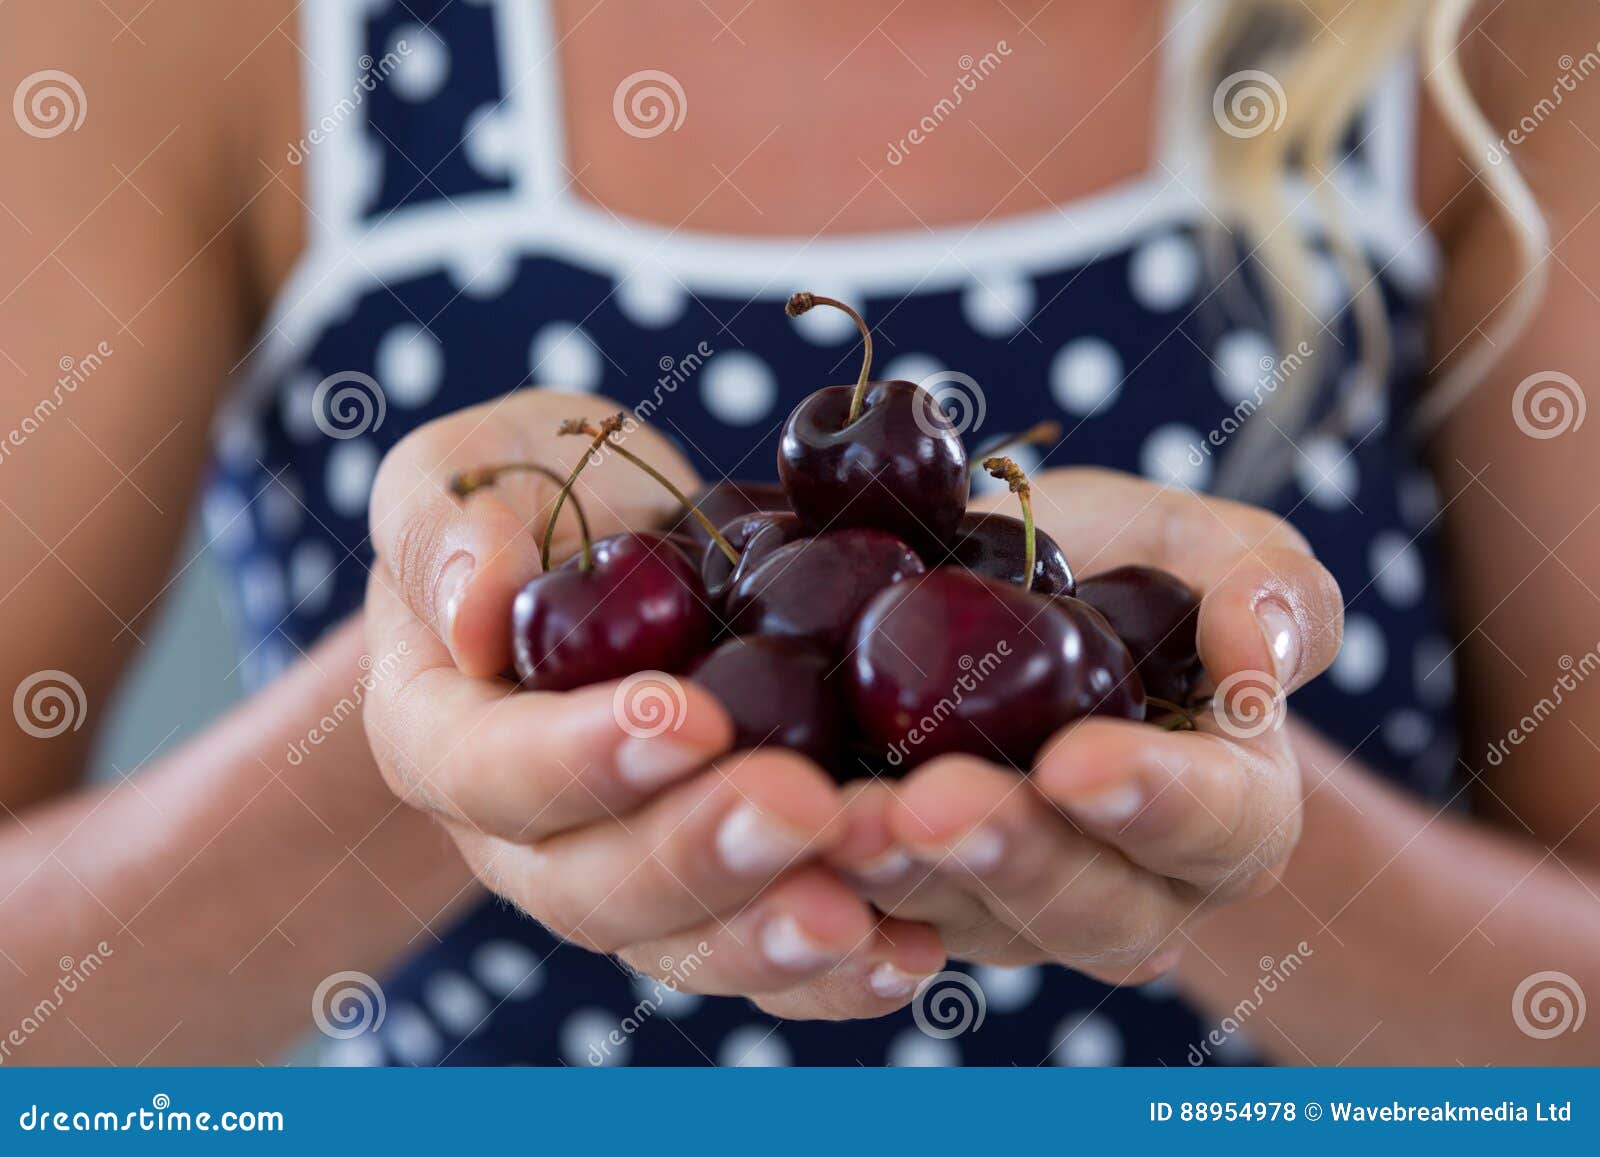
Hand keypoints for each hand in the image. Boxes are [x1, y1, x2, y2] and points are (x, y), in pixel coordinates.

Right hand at [362, 391, 941, 1016]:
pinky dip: (839, 970)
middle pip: (591, 888)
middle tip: (803, 809)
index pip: (488, 770)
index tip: (688, 717)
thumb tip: (478, 610)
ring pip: (683, 945)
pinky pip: (763, 956)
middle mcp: (521, 837)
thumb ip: (448, 523)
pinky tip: (913, 948)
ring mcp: (619, 879)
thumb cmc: (533, 492)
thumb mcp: (471, 468)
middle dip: (700, 856)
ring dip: (774, 935)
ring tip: (865, 912)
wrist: (612, 551)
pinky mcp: (714, 895)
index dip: (580, 758)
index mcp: (440, 734)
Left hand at [828, 467, 1343, 984]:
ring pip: (969, 921)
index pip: (1219, 824)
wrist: (1002, 603)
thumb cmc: (1116, 570)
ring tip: (840, 820)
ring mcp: (1018, 912)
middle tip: (931, 806)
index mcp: (1227, 813)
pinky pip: (880, 917)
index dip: (1156, 800)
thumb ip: (1264, 580)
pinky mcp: (922, 905)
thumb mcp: (1195, 545)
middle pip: (1088, 904)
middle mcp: (1132, 891)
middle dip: (1009, 856)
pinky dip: (827, 888)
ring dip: (902, 879)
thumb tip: (1256, 642)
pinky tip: (783, 845)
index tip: (1076, 762)